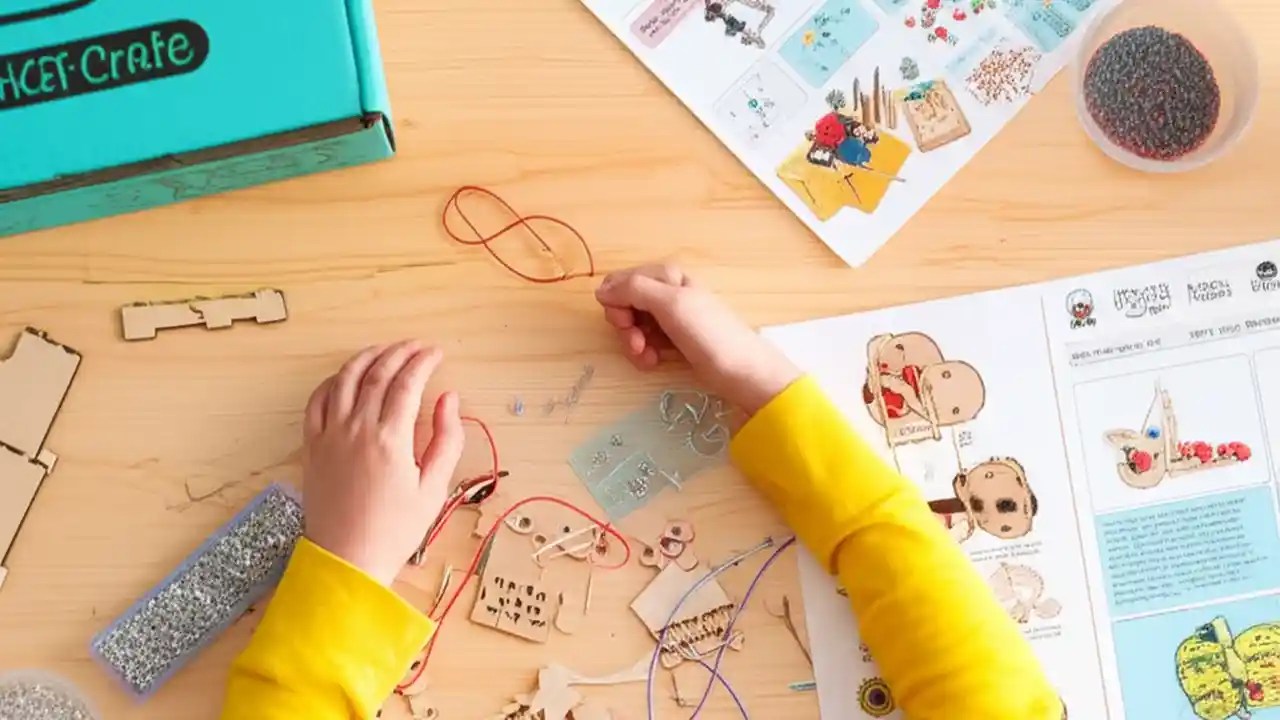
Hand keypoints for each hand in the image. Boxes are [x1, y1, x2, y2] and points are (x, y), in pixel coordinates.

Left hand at [302, 341, 464, 585]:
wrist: (347, 559)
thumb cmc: (395, 530)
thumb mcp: (434, 488)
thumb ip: (446, 439)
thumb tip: (449, 399)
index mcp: (390, 440)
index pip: (407, 383)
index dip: (423, 362)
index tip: (436, 354)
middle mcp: (357, 430)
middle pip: (377, 374)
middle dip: (399, 353)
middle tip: (417, 347)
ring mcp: (330, 435)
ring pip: (345, 380)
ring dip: (366, 358)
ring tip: (384, 351)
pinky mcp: (312, 446)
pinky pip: (318, 401)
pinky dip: (334, 381)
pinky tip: (347, 377)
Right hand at [595, 264, 800, 415]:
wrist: (741, 372)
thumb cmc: (709, 334)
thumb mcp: (670, 304)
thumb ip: (633, 290)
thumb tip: (600, 289)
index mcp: (666, 276)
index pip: (621, 281)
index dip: (616, 302)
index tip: (624, 321)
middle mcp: (667, 293)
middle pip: (624, 305)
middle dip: (625, 326)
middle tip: (636, 344)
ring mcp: (670, 318)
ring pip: (633, 326)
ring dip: (633, 344)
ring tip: (647, 358)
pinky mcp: (674, 341)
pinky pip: (646, 342)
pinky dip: (644, 353)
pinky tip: (653, 362)